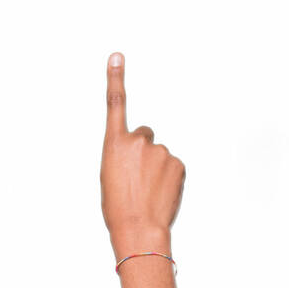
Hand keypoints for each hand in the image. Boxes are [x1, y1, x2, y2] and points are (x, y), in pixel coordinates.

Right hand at [100, 52, 184, 258]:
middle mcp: (138, 141)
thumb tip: (140, 154)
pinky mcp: (178, 163)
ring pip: (159, 155)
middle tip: (137, 180)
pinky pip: (173, 167)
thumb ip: (123, 156)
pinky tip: (161, 195)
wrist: (139, 230)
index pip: (115, 104)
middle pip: (145, 136)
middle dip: (143, 153)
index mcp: (114, 145)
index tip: (116, 57)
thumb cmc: (119, 210)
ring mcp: (160, 151)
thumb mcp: (110, 177)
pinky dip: (169, 179)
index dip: (115, 78)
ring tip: (148, 193)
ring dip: (156, 170)